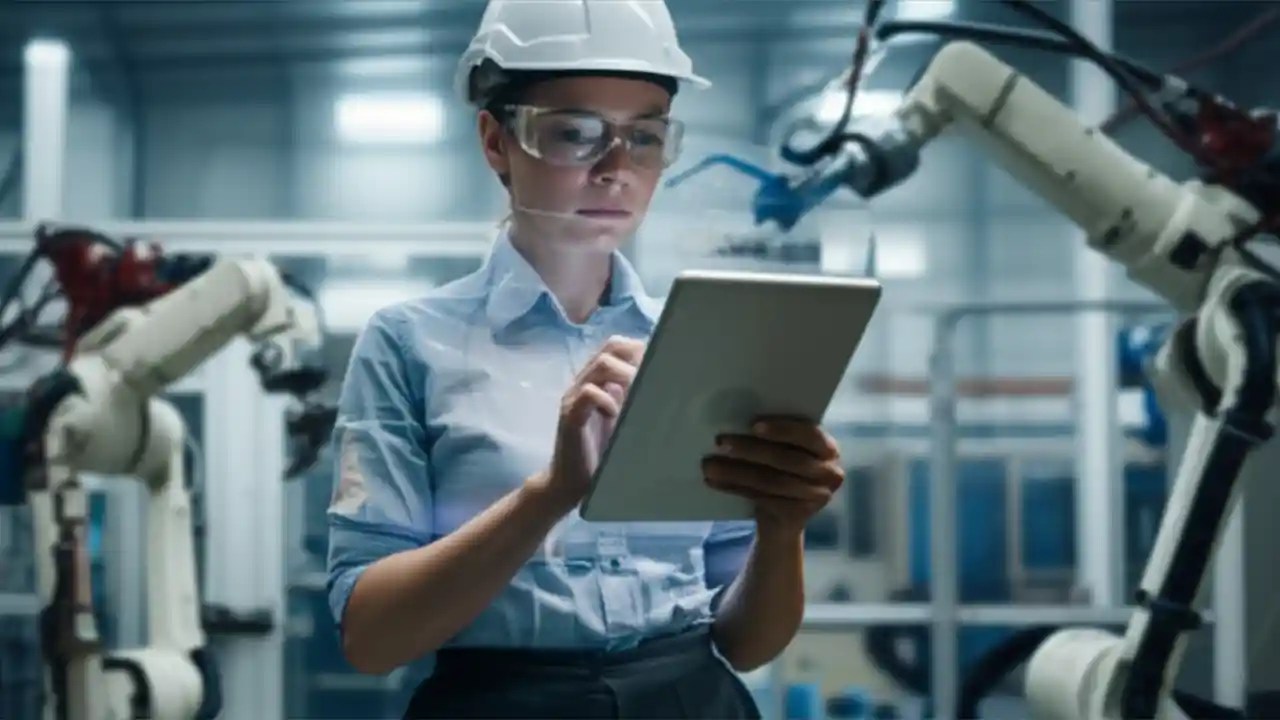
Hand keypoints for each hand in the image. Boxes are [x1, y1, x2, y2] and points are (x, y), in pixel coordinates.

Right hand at [525, 336, 645, 515]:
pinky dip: (606, 400)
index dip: (640, 348)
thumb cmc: (602, 454)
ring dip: (625, 376)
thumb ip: (635, 400)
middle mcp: (585, 382)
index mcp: (598, 381)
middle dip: (636, 358)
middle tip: (651, 379)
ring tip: (636, 395)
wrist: (570, 483)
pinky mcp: (570, 416)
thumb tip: (668, 384)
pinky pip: (587, 394)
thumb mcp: (625, 421)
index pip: (617, 346)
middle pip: (610, 348)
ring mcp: (575, 397)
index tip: (661, 364)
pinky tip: (615, 415)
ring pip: (601, 365)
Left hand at [702, 417, 843, 535]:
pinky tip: (714, 481)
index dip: (782, 430)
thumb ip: (775, 438)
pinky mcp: (797, 516)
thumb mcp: (786, 451)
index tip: (753, 425)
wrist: (783, 519)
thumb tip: (737, 418)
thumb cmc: (782, 471)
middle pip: (786, 460)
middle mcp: (830, 473)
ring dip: (736, 471)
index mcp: (828, 448)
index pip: (809, 434)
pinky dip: (735, 488)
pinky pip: (762, 499)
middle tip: (720, 442)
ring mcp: (817, 497)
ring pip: (770, 481)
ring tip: (709, 465)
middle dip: (750, 449)